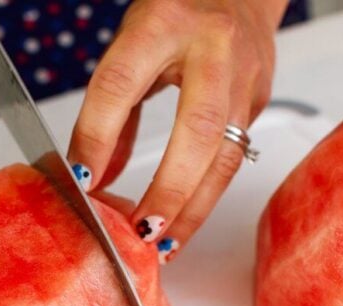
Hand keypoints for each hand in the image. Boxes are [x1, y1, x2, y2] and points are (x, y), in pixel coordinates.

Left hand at [69, 0, 287, 259]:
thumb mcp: (129, 45)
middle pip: (197, 129)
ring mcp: (245, 76)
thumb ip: (111, 109)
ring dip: (194, 209)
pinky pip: (234, 158)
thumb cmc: (177, 13)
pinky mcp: (260, 100)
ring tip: (165, 245)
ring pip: (226, 155)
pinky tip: (184, 223)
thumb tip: (91, 176)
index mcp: (164, 23)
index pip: (122, 83)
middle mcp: (213, 48)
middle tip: (142, 232)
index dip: (98, 135)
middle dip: (169, 190)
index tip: (82, 180)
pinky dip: (206, 197)